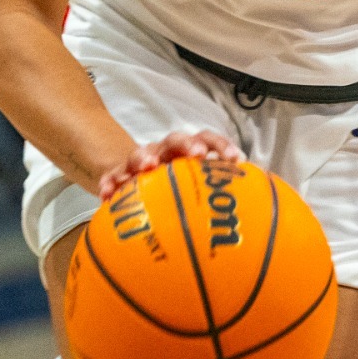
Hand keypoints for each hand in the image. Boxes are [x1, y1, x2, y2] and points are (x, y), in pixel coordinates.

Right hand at [95, 130, 241, 201]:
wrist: (134, 184)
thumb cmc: (172, 190)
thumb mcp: (195, 192)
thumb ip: (216, 197)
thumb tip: (249, 218)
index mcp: (188, 152)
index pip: (208, 140)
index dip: (222, 146)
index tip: (236, 160)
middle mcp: (166, 152)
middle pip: (176, 140)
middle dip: (188, 144)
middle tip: (197, 154)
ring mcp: (141, 161)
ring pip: (141, 153)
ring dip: (144, 156)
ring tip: (147, 166)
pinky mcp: (118, 174)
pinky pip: (112, 175)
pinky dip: (110, 181)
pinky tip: (108, 194)